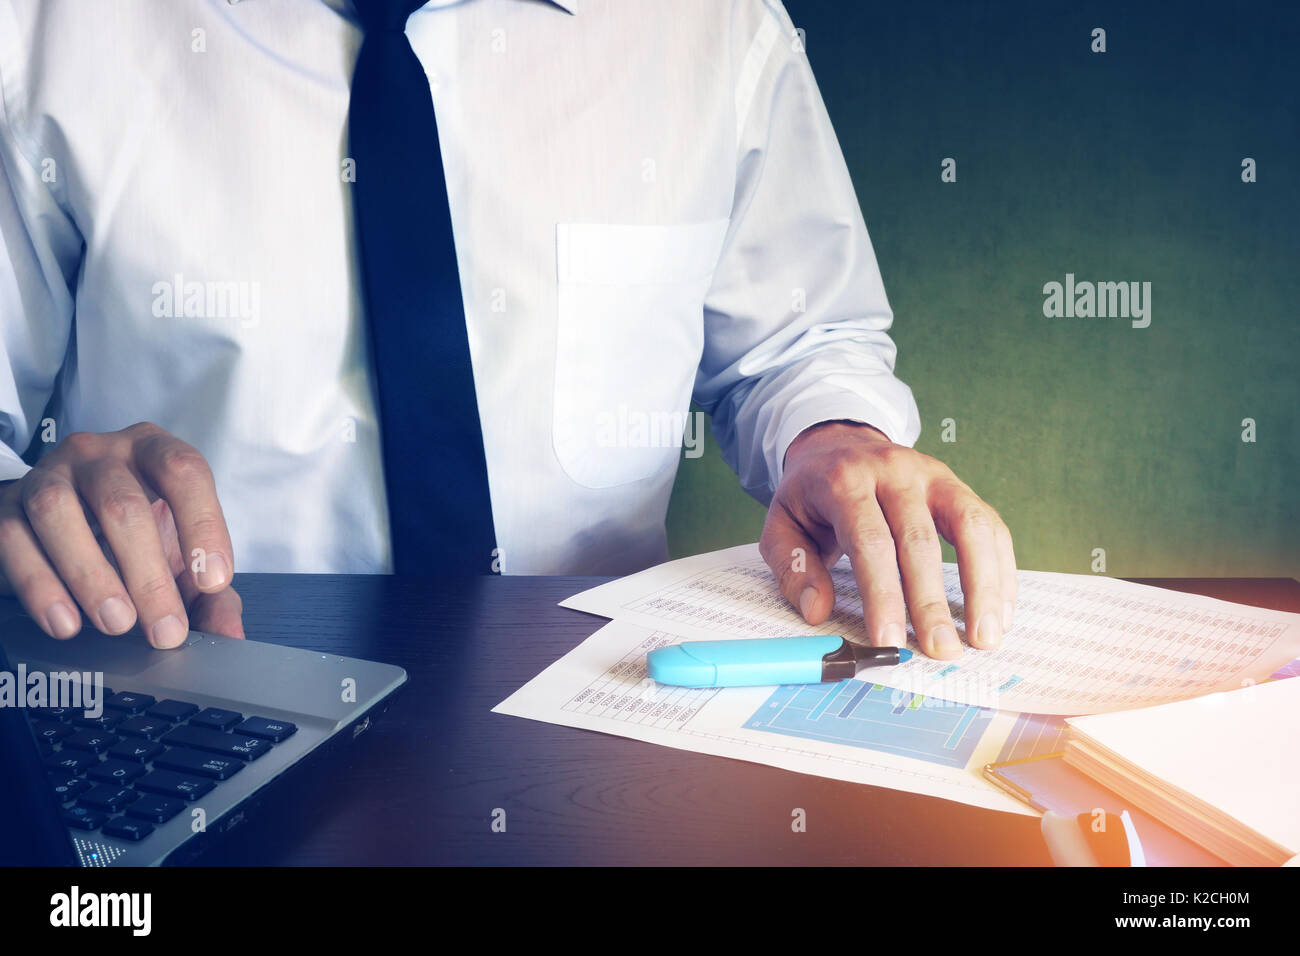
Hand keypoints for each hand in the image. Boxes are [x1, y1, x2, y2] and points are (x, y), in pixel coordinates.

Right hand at [0, 422, 242, 645]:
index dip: (203, 524)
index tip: (214, 581)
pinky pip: (13, 540)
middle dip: (148, 574)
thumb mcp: (179, 558)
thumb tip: (229, 634)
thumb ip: (211, 595)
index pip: (183, 471)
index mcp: (153, 451)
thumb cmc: (136, 537)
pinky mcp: (6, 507)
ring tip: (117, 624)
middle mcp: (100, 454)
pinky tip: (66, 623)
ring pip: (58, 513)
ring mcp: (48, 475)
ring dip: (91, 576)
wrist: (65, 526)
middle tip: (165, 629)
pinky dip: (40, 587)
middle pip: (123, 503)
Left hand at [760, 421, 1015, 659]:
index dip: (881, 595)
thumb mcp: (781, 524)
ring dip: (983, 586)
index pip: (869, 541)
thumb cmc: (811, 495)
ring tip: (984, 637)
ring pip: (970, 526)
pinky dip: (1000, 570)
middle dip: (931, 602)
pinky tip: (999, 611)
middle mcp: (895, 471)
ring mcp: (933, 475)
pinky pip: (989, 525)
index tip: (888, 641)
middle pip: (919, 539)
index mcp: (845, 481)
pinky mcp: (958, 486)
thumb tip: (815, 612)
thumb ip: (793, 567)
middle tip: (940, 651)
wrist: (839, 443)